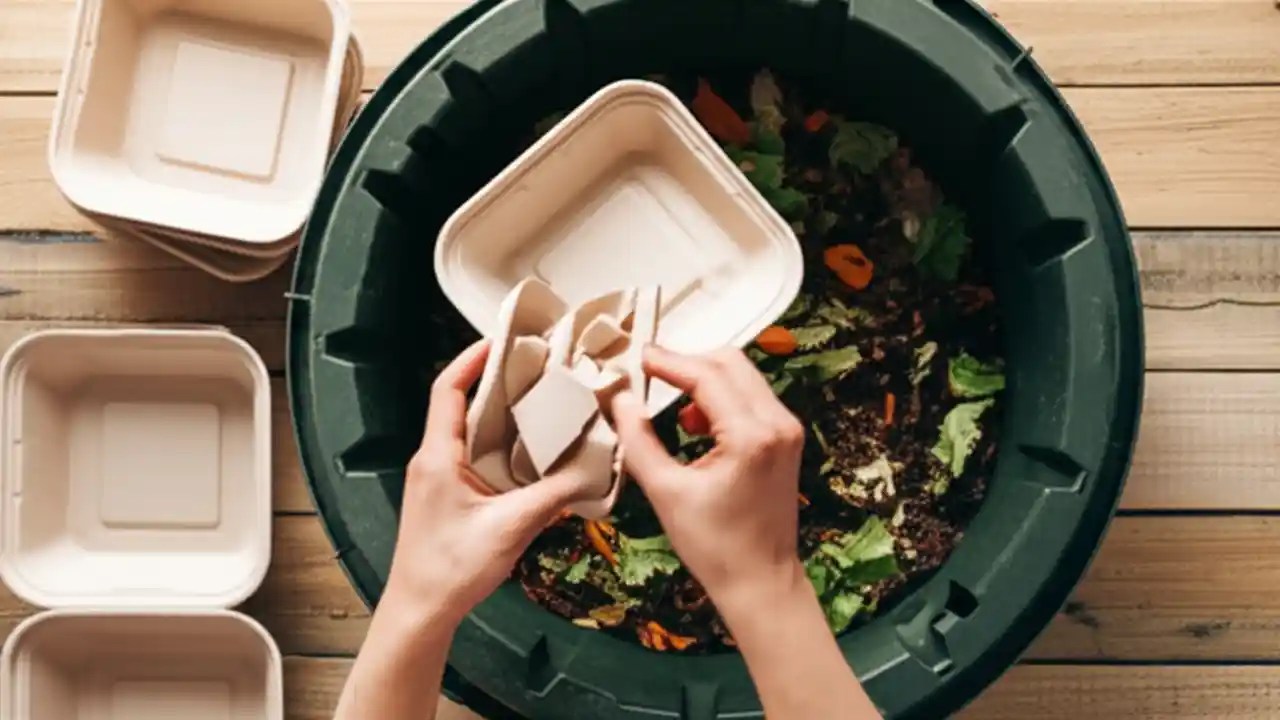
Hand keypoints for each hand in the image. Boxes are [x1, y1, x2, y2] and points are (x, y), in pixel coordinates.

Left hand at [383, 340, 584, 624]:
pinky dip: (503, 446)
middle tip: (535, 365)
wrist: (420, 612)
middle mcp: (434, 460)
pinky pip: (476, 457)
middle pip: (463, 403)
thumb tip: (591, 471)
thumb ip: (552, 496)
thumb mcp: (509, 529)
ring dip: (502, 414)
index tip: (503, 339)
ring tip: (539, 401)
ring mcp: (440, 479)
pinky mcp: (450, 497)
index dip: (474, 358)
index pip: (449, 388)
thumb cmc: (448, 572)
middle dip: (498, 380)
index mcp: (438, 456)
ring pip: (471, 431)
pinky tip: (531, 454)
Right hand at [612, 346, 880, 718]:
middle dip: (688, 363)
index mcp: (752, 437)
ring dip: (705, 381)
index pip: (707, 376)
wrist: (761, 582)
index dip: (668, 361)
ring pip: (743, 377)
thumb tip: (622, 400)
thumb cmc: (716, 548)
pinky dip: (721, 399)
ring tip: (671, 406)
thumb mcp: (666, 492)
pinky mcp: (786, 440)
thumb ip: (639, 441)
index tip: (638, 357)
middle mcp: (778, 425)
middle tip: (650, 372)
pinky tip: (695, 425)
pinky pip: (751, 398)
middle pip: (730, 363)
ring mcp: (787, 431)